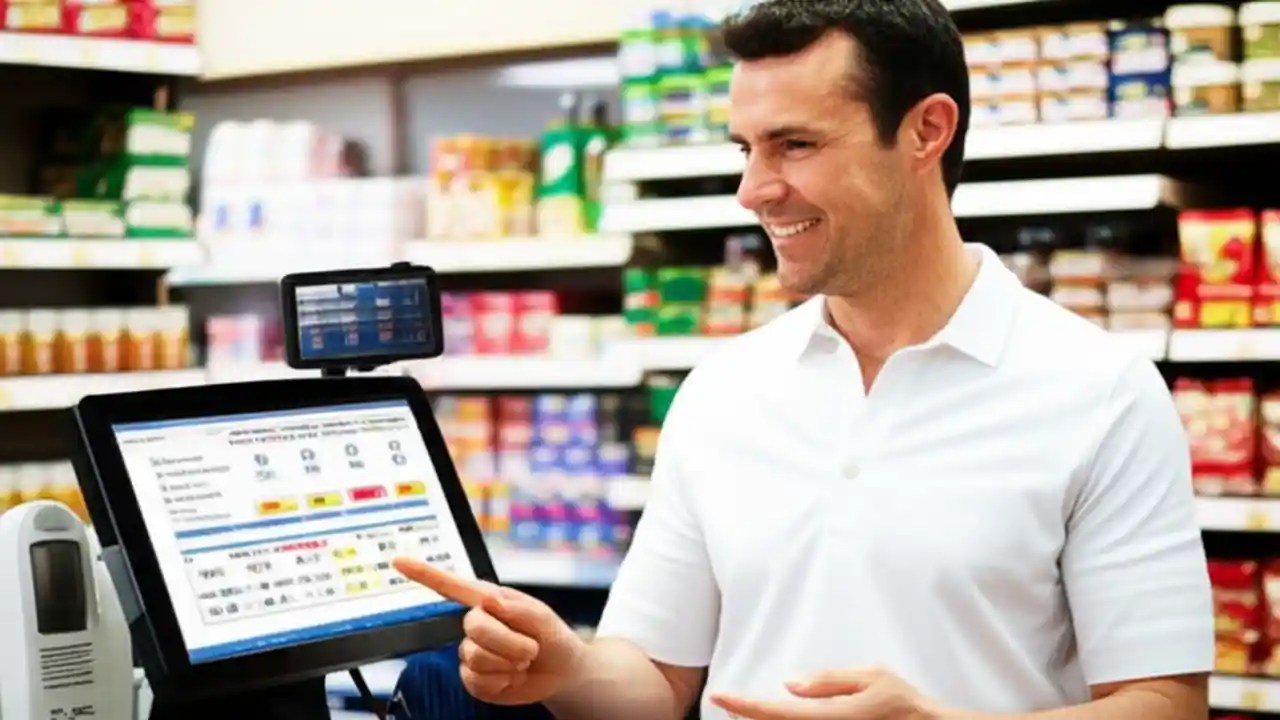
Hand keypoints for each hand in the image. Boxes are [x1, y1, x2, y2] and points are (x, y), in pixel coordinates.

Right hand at [393, 557, 588, 705]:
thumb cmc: (552, 637)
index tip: (398, 562)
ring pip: (474, 656)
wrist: (561, 672)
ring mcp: (472, 651)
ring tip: (523, 660)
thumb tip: (488, 602)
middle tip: (530, 647)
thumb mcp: (542, 618)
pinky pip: (476, 680)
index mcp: (489, 600)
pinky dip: (501, 681)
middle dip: (508, 640)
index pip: (452, 586)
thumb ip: (517, 609)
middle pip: (473, 626)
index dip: (424, 574)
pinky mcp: (473, 678)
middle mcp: (476, 623)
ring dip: (507, 661)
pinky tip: (511, 677)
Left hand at [710, 667, 943, 719]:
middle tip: (726, 703)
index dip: (745, 705)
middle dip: (748, 717)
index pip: (777, 712)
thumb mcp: (872, 678)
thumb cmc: (905, 703)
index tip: (719, 696)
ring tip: (745, 711)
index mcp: (833, 716)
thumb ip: (830, 682)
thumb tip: (790, 684)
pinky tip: (775, 716)